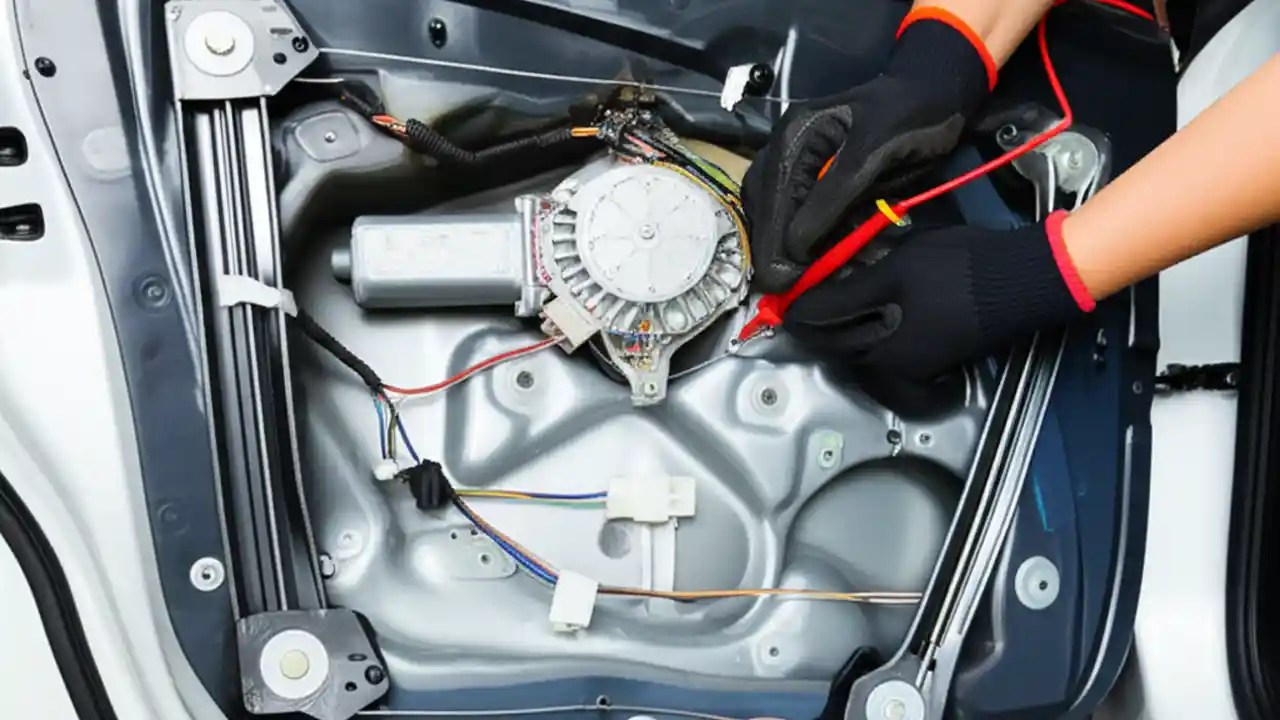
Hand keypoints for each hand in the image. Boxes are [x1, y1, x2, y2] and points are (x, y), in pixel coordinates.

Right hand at [743, 14, 995, 292]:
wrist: (936, 94)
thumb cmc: (909, 116)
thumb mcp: (870, 155)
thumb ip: (831, 199)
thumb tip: (793, 248)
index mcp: (794, 137)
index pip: (771, 199)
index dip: (772, 242)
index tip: (778, 281)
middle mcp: (788, 154)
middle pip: (767, 211)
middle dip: (778, 250)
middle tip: (787, 287)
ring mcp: (802, 168)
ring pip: (783, 219)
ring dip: (796, 250)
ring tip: (807, 279)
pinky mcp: (821, 184)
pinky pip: (809, 219)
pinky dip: (820, 243)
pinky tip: (832, 261)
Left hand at [784, 211, 1094, 380]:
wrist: (1025, 278)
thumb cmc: (961, 272)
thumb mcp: (894, 273)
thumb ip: (845, 292)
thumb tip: (804, 305)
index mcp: (882, 353)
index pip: (821, 335)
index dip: (797, 315)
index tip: (780, 301)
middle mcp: (896, 369)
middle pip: (839, 348)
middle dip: (817, 326)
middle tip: (801, 301)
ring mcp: (918, 365)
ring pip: (863, 350)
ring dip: (844, 329)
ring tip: (830, 303)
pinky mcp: (935, 355)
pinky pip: (888, 348)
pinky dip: (871, 331)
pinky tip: (871, 311)